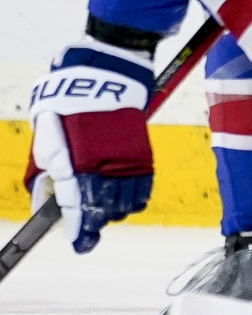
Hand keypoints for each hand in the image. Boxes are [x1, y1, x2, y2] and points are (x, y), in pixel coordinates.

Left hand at [25, 41, 154, 252]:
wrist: (106, 72)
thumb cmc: (68, 103)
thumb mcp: (45, 138)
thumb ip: (45, 172)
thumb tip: (44, 200)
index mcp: (76, 161)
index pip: (77, 205)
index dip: (78, 227)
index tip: (78, 241)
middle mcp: (103, 164)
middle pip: (103, 209)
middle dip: (95, 224)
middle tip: (88, 234)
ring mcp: (126, 159)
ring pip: (126, 202)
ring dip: (115, 213)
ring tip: (105, 214)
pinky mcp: (142, 152)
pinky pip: (143, 187)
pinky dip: (135, 199)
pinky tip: (125, 201)